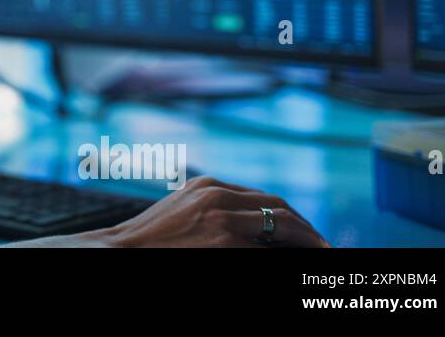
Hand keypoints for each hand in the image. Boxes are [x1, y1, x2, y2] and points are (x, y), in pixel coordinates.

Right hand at [6, 176, 328, 247]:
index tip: (305, 235)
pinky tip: (305, 260)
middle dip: (307, 229)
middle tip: (325, 247)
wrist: (119, 252)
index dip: (290, 218)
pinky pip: (270, 243)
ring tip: (325, 254)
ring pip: (283, 222)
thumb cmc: (147, 243)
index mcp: (208, 185)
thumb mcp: (181, 215)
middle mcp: (218, 193)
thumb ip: (211, 213)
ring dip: (309, 240)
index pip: (263, 199)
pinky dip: (292, 250)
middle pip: (280, 207)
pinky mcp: (225, 239)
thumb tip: (248, 228)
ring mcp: (223, 215)